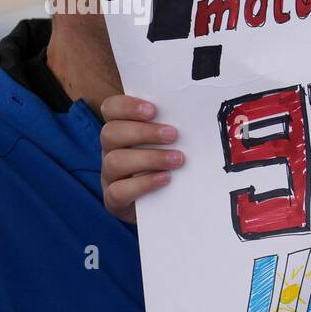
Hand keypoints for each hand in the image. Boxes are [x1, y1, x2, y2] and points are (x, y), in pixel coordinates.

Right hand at [99, 95, 183, 223]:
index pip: (111, 109)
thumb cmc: (173, 165)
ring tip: (178, 159)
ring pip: (114, 161)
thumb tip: (200, 112)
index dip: (126, 106)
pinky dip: (143, 184)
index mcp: (122, 130)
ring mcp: (110, 177)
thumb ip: (175, 127)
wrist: (167, 206)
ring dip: (149, 158)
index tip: (153, 110)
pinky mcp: (114, 201)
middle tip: (173, 135)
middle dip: (142, 132)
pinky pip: (118, 192)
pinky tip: (166, 179)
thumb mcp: (173, 143)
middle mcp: (111, 150)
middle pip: (110, 133)